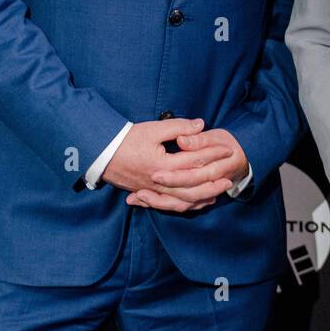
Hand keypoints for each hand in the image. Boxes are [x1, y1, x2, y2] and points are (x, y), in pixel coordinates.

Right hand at [124, 126, 248, 212]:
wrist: (101, 153)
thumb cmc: (127, 139)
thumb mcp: (153, 129)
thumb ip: (178, 127)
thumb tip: (200, 125)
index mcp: (162, 165)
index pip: (194, 160)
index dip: (213, 153)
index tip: (227, 149)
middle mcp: (159, 182)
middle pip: (192, 187)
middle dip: (213, 182)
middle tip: (229, 177)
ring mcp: (153, 191)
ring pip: (183, 201)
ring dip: (202, 197)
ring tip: (218, 192)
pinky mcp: (148, 194)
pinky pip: (170, 205)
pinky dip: (186, 205)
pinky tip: (198, 202)